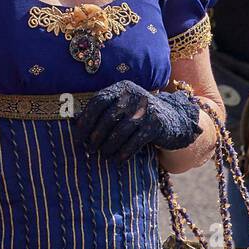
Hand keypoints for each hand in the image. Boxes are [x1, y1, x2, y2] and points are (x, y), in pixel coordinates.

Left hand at [74, 81, 202, 160]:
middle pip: (108, 117)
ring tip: (102, 155)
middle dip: (96, 136)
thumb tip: (74, 123)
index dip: (85, 120)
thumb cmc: (138, 115)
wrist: (175, 120)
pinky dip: (124, 152)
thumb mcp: (121, 108)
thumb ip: (101, 112)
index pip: (98, 102)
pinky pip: (135, 141)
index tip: (77, 136)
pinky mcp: (156, 124)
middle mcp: (134, 95)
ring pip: (121, 131)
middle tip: (89, 150)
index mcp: (121, 88)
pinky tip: (118, 159)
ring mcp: (146, 109)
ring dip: (109, 146)